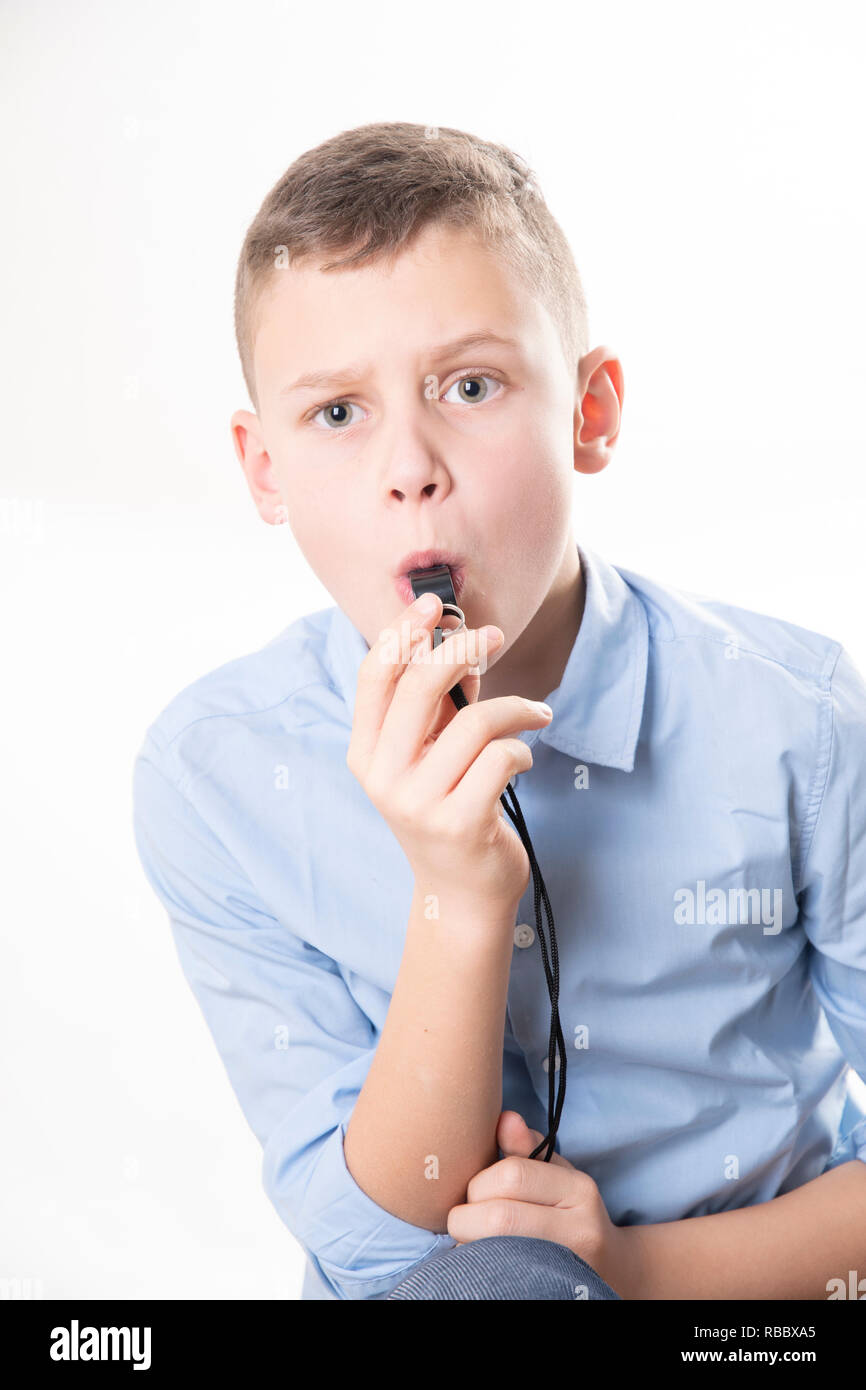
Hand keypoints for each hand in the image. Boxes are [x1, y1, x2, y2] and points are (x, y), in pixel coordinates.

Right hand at [345, 593, 553, 912]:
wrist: (459, 893)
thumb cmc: (448, 809)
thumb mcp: (428, 756)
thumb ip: (434, 706)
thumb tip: (457, 639)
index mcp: (366, 754)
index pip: (374, 678)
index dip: (402, 633)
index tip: (436, 606)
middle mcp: (384, 777)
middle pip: (421, 686)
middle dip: (463, 649)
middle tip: (495, 636)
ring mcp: (419, 803)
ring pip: (475, 722)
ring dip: (516, 709)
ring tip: (536, 715)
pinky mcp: (460, 823)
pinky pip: (502, 759)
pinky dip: (523, 751)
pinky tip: (523, 761)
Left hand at [446, 1110, 633, 1296]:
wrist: (612, 1269)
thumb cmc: (570, 1212)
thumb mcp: (556, 1174)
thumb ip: (525, 1147)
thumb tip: (504, 1118)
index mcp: (578, 1189)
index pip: (512, 1174)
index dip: (479, 1184)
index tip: (475, 1194)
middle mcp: (581, 1228)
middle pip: (500, 1216)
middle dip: (468, 1218)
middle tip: (466, 1221)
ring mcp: (569, 1265)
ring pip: (497, 1251)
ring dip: (470, 1244)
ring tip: (472, 1241)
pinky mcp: (554, 1289)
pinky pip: (502, 1277)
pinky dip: (480, 1267)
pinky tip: (484, 1261)